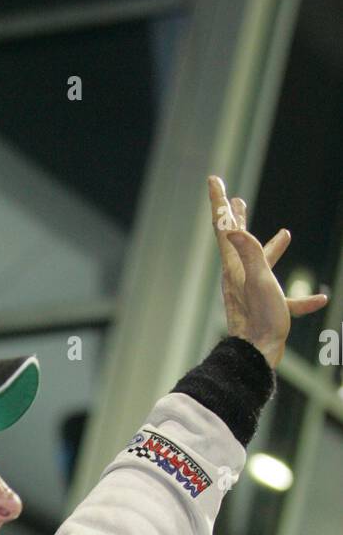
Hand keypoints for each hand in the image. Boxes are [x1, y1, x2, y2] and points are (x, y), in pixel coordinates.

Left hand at [208, 176, 327, 368]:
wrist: (258, 355)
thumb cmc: (260, 318)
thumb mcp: (258, 279)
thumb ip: (248, 252)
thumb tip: (228, 227)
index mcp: (235, 264)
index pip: (223, 226)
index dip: (219, 201)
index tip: (213, 179)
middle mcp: (239, 275)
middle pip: (236, 240)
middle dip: (236, 219)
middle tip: (234, 199)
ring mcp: (251, 291)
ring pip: (262, 264)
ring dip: (270, 247)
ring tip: (285, 234)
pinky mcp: (265, 308)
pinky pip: (284, 298)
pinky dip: (301, 297)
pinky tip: (320, 300)